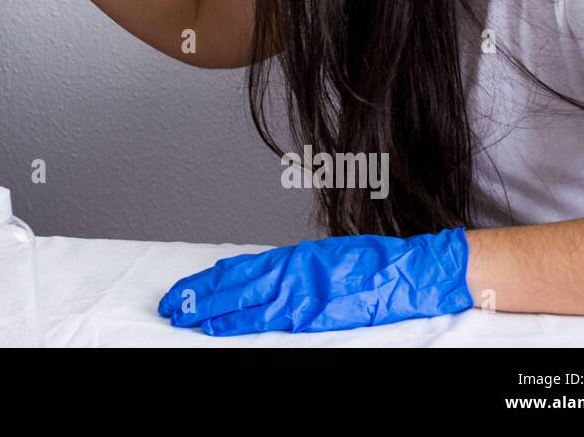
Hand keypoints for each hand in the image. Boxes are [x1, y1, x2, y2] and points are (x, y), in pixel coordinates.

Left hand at [157, 228, 472, 333]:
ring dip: (211, 309)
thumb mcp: (326, 262)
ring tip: (183, 316)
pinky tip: (219, 326)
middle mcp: (293, 270)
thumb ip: (295, 272)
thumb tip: (266, 280)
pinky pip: (270, 317)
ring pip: (244, 300)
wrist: (412, 271)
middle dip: (200, 295)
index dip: (210, 280)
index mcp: (295, 257)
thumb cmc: (374, 267)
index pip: (240, 269)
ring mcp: (303, 290)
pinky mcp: (316, 310)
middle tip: (170, 305)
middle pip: (234, 283)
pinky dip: (240, 321)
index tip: (185, 289)